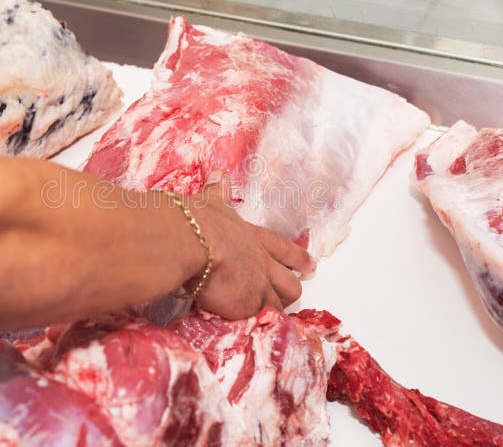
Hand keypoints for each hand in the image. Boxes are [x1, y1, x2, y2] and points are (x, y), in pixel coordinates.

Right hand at [187, 176, 315, 318]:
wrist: (192, 240)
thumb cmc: (198, 220)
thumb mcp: (211, 203)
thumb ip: (216, 193)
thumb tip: (219, 175)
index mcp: (253, 238)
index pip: (283, 249)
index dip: (298, 258)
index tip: (311, 265)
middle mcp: (261, 262)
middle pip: (290, 282)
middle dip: (291, 289)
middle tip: (290, 294)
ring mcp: (258, 285)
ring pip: (279, 303)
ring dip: (275, 309)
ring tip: (270, 315)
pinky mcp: (248, 305)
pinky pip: (260, 319)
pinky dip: (258, 323)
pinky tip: (254, 328)